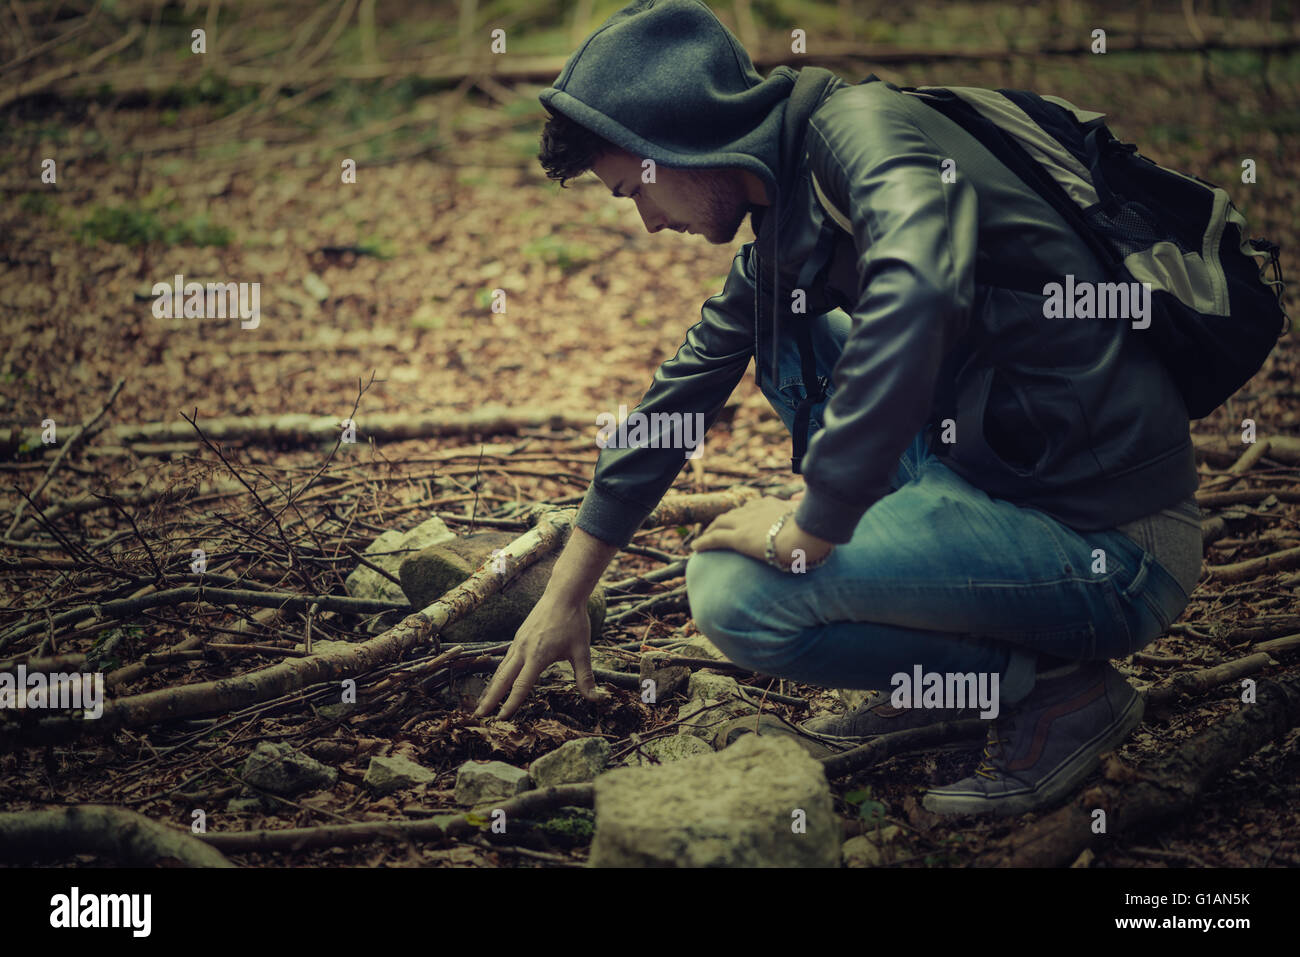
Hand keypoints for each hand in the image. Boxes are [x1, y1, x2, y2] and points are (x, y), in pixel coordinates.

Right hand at [474, 593, 598, 719]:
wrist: (563, 595)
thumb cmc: (573, 622)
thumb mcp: (582, 651)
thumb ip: (585, 677)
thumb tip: (595, 698)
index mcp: (537, 656)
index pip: (521, 686)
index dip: (511, 704)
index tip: (501, 719)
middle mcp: (523, 650)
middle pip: (502, 679)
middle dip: (490, 699)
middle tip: (478, 716)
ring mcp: (518, 643)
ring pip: (500, 669)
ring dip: (491, 687)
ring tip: (482, 703)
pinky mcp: (518, 637)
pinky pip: (505, 659)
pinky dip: (498, 673)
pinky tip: (497, 680)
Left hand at [690, 495, 832, 568]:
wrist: (807, 535)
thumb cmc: (815, 530)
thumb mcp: (813, 517)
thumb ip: (806, 508)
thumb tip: (805, 500)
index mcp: (773, 505)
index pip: (754, 508)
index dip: (744, 514)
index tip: (740, 520)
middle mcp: (756, 510)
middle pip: (734, 513)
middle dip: (723, 520)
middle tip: (715, 529)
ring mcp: (746, 523)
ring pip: (720, 523)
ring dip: (710, 531)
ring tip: (704, 539)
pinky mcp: (739, 538)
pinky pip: (715, 539)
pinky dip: (703, 543)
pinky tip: (695, 549)